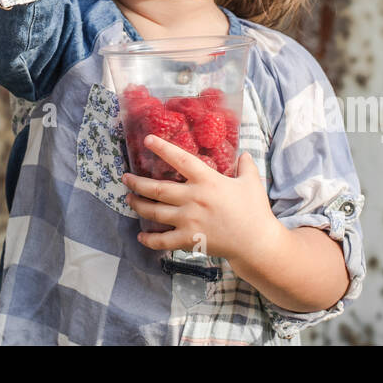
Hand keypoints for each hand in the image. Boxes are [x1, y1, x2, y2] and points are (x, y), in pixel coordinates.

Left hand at [123, 135, 275, 261]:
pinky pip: (164, 240)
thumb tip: (243, 154)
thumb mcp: (251, 182)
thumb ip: (245, 166)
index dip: (162, 148)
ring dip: (139, 205)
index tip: (147, 140)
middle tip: (125, 178)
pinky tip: (141, 236)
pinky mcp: (189, 239)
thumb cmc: (255, 210)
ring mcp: (189, 220)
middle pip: (158, 188)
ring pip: (155, 212)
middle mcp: (194, 198)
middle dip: (138, 182)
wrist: (256, 242)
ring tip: (129, 199)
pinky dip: (150, 239)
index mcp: (207, 181)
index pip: (180, 159)